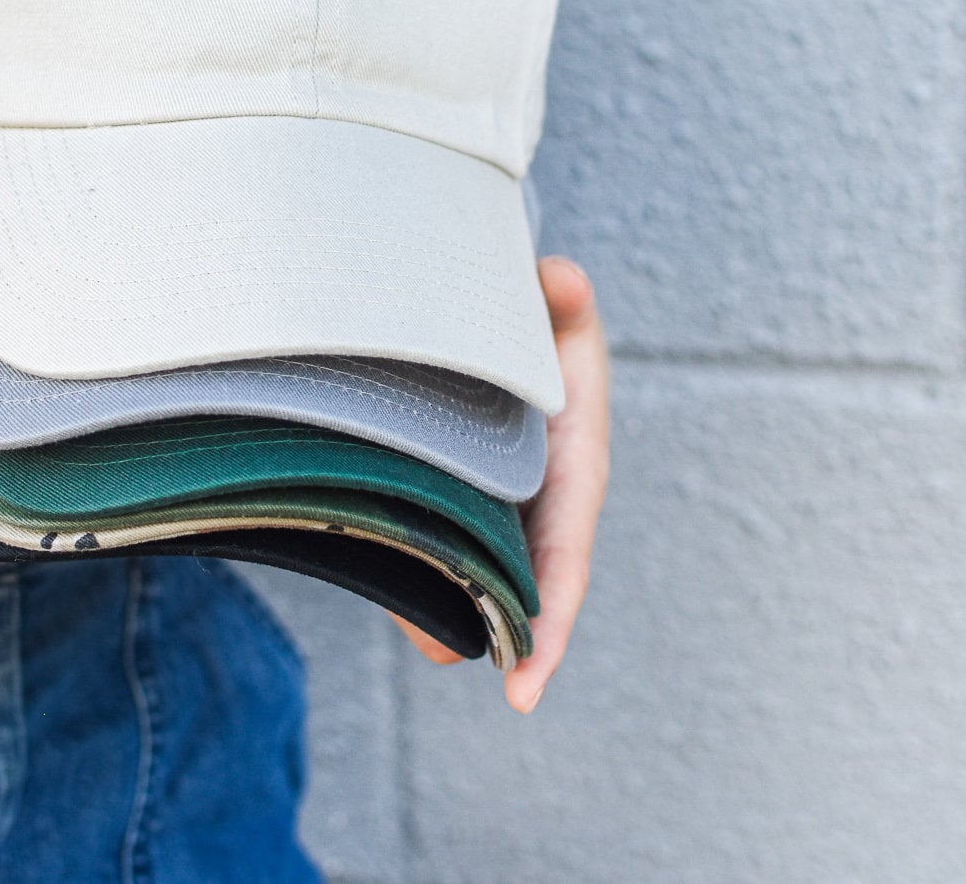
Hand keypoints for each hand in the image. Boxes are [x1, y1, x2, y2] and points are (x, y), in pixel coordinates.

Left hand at [392, 256, 610, 712]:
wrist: (504, 312)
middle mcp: (543, 499)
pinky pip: (439, 535)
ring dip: (446, 607)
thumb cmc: (537, 316)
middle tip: (448, 657)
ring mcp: (501, 501)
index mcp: (577, 468)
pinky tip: (388, 589)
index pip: (566, 557)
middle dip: (493, 629)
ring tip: (423, 641)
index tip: (525, 687)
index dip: (552, 619)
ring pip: (474, 566)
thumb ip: (560, 301)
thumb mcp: (553, 307)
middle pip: (521, 580)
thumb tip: (562, 279)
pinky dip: (416, 566)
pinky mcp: (459, 493)